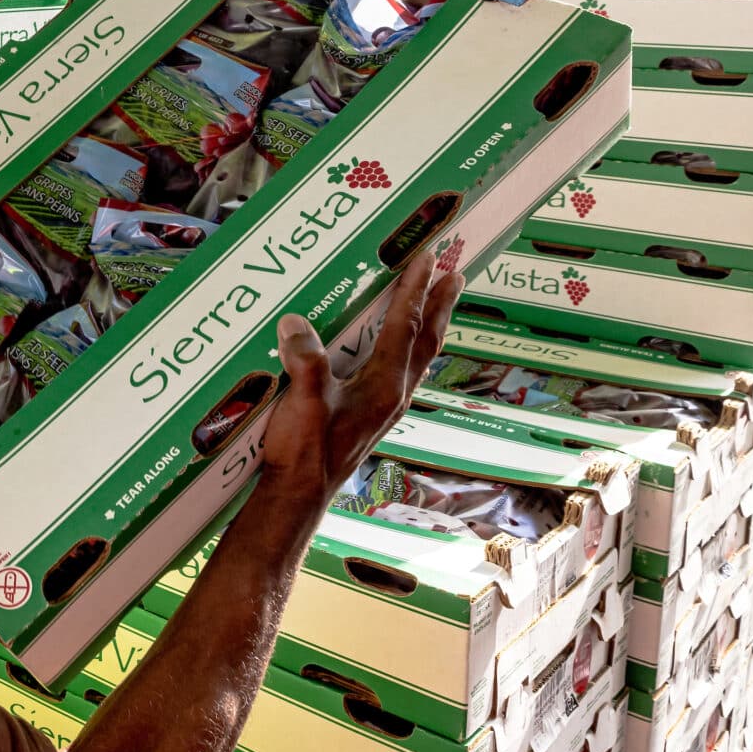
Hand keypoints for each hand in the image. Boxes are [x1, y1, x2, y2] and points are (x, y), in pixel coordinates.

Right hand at [255, 257, 460, 511]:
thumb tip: (296, 324)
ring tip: (437, 304)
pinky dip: (410, 349)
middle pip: (426, 341)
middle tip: (456, 275)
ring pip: (419, 357)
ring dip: (430, 326)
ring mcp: (387, 407)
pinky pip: (403, 371)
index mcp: (383, 385)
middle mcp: (394, 394)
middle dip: (441, 306)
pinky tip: (398, 349)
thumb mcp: (303, 402)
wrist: (302, 493)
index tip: (428, 259)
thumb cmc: (305, 451)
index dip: (415, 290)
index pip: (404, 327)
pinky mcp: (374, 416)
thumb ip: (305, 362)